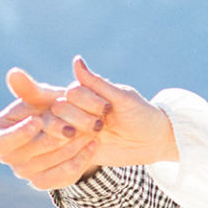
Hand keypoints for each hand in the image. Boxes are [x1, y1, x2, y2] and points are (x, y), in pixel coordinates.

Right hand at [0, 68, 102, 190]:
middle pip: (24, 156)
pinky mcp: (49, 181)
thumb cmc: (63, 106)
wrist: (90, 128)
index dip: (18, 134)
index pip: (0, 141)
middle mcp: (10, 154)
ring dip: (68, 150)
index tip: (38, 121)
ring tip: (89, 133)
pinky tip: (94, 145)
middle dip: (50, 140)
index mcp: (3, 132)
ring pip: (45, 167)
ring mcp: (27, 170)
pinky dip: (79, 161)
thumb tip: (13, 72)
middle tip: (73, 129)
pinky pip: (61, 178)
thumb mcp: (50, 97)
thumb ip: (30, 89)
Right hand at [54, 57, 178, 167]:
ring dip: (75, 133)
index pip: (72, 92)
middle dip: (80, 118)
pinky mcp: (75, 148)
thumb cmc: (141, 115)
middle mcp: (76, 109)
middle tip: (102, 126)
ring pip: (54, 128)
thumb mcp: (124, 99)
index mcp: (87, 93)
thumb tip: (76, 59)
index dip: (88, 102)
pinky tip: (93, 146)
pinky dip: (73, 147)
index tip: (108, 110)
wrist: (153, 143)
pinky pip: (60, 148)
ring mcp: (74, 129)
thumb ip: (98, 83)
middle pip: (59, 109)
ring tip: (97, 135)